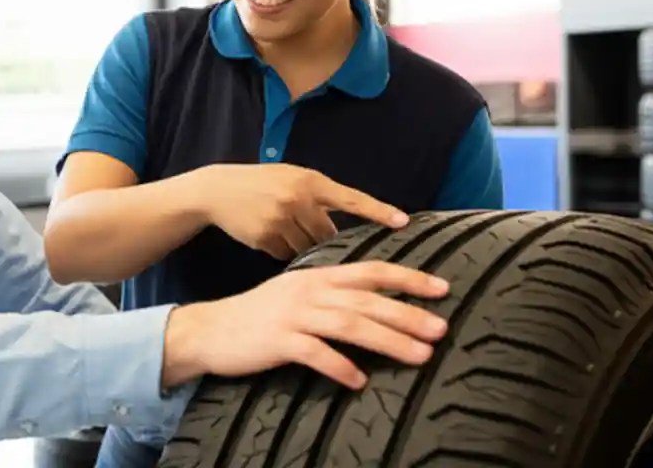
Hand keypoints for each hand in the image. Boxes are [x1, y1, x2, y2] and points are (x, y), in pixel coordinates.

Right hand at [161, 261, 448, 389]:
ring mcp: (293, 315)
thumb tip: (376, 307)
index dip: (407, 278)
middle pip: (367, 300)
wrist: (211, 329)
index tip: (442, 288)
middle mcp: (309, 291)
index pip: (371, 271)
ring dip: (388, 341)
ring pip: (349, 325)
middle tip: (441, 329)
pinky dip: (339, 367)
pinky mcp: (278, 340)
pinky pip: (314, 354)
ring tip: (419, 356)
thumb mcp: (297, 294)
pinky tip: (360, 381)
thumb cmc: (260, 315)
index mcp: (318, 276)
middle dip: (408, 314)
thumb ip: (332, 295)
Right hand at [192, 164, 408, 258]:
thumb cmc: (259, 183)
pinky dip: (281, 250)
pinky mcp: (265, 238)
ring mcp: (280, 219)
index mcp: (309, 180)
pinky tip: (266, 236)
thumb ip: (317, 196)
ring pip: (308, 247)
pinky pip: (286, 255)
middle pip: (328, 233)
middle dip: (320, 236)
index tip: (402, 221)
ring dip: (300, 245)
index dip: (378, 211)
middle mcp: (297, 198)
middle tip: (303, 229)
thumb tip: (343, 226)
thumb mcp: (289, 177)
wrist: (217, 190)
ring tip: (279, 228)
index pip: (351, 198)